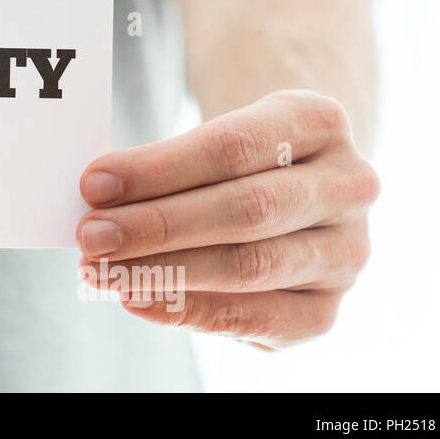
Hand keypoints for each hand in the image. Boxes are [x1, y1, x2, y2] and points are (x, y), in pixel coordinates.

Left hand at [76, 89, 378, 349]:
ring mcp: (347, 251)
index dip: (158, 169)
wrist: (290, 189)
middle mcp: (349, 185)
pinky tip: (135, 298)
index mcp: (320, 120)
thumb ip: (164, 166)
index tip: (93, 185)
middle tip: (90, 235)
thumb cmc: (232, 161)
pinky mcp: (326, 309)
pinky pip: (256, 318)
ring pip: (251, 265)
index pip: (232, 146)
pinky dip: (188, 310)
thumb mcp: (210, 140)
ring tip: (101, 270)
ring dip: (164, 271)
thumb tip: (96, 197)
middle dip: (156, 226)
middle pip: (246, 209)